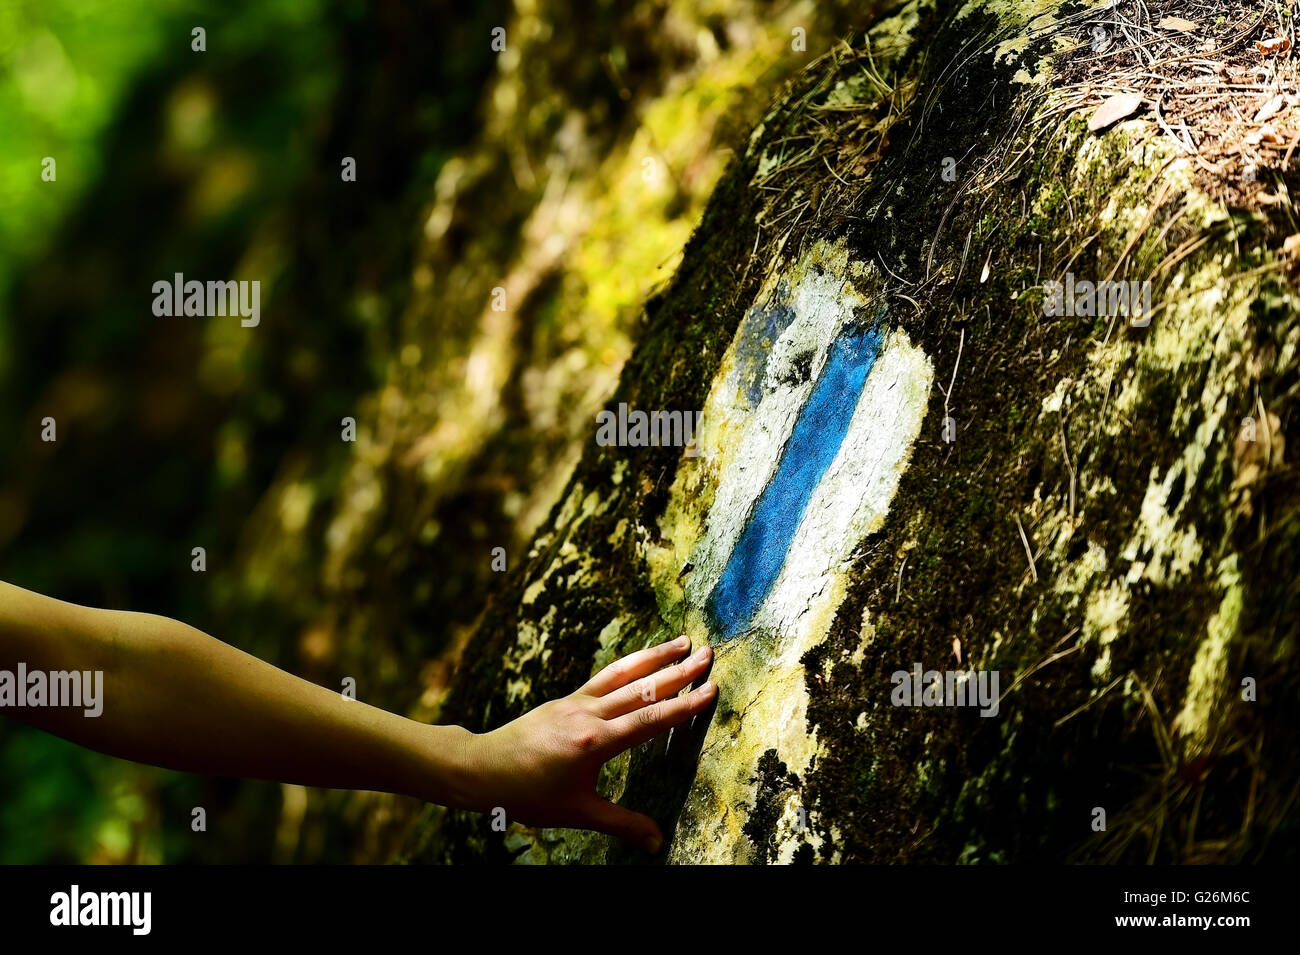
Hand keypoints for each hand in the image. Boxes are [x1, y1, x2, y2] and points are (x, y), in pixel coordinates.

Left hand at [459, 635, 714, 852]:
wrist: (484, 769)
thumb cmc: (528, 794)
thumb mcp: (577, 812)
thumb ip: (621, 824)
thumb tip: (658, 842)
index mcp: (595, 742)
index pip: (650, 720)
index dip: (684, 705)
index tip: (710, 688)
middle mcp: (588, 715)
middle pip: (642, 688)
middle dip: (678, 671)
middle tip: (708, 653)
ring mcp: (577, 702)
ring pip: (623, 674)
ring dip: (655, 656)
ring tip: (682, 640)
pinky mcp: (567, 698)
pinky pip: (604, 676)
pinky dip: (628, 665)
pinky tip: (642, 659)